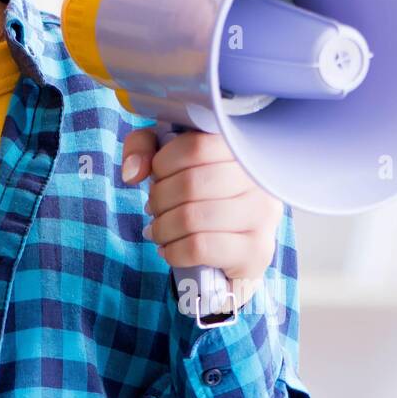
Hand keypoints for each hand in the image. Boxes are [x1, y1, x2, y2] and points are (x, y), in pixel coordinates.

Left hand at [121, 128, 282, 307]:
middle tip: (154, 208)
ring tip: (160, 230)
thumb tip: (133, 173)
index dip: (164, 163)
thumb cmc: (197, 196)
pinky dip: (173, 251)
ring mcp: (263, 215)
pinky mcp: (256, 251)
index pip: (196, 145)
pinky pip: (200, 247)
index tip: (158, 176)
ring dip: (163, 228)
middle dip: (159, 199)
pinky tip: (171, 250)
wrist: (229, 249)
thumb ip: (143, 146)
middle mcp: (259, 178)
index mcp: (240, 148)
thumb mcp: (167, 159)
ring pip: (192, 218)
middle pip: (191, 184)